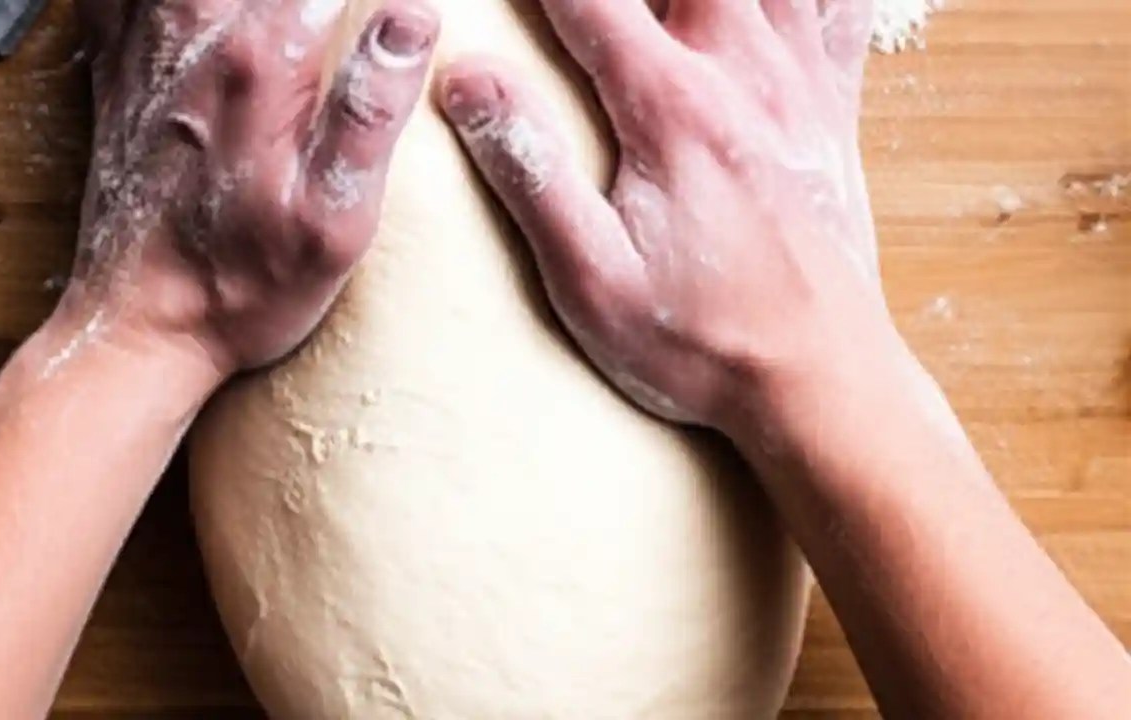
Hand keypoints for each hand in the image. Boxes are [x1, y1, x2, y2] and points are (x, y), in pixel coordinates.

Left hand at [64, 0, 438, 377]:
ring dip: (251, 3)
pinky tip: (211, 21)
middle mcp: (196, 31)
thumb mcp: (335, 219)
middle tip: (336, 24)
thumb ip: (370, 112)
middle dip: (317, 0)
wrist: (141, 326)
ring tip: (297, 26)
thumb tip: (411, 19)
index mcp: (260, 60)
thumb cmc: (243, 285)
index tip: (388, 12)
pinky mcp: (119, 63)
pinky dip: (160, 5)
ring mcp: (148, 42)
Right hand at [437, 0, 889, 435]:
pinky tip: (774, 8)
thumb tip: (469, 83)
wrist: (817, 379)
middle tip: (593, 2)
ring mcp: (800, 86)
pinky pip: (841, 12)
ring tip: (673, 6)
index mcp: (671, 110)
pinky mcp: (834, 111)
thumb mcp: (592, 279)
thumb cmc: (701, 340)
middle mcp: (745, 76)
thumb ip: (532, 173)